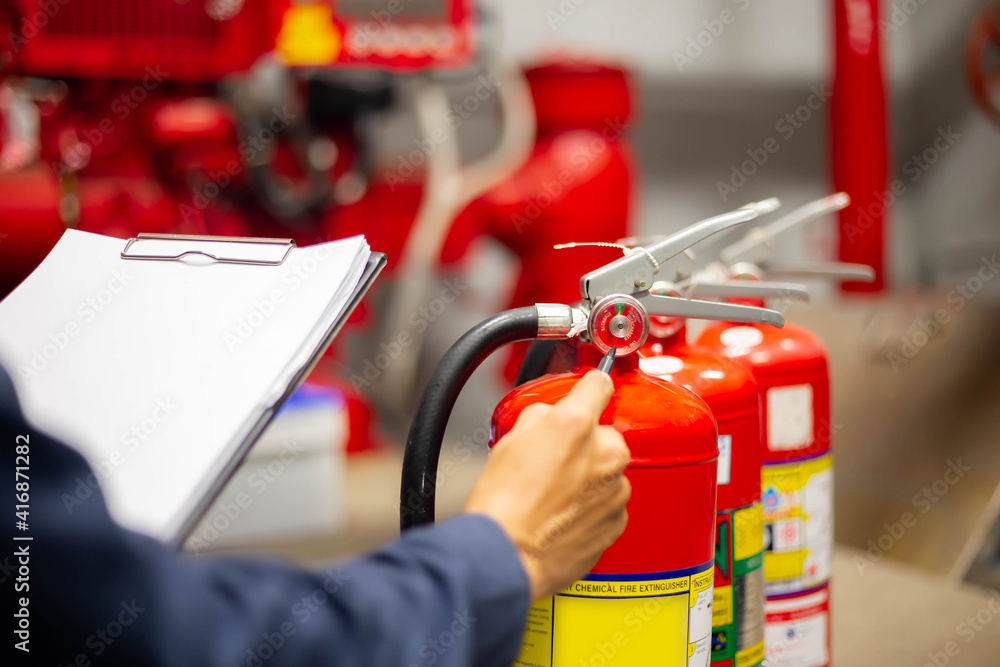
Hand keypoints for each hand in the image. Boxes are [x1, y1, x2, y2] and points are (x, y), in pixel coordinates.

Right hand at [464, 371, 630, 600]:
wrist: (507, 557)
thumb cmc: (503, 505)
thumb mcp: (509, 440)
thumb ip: (540, 417)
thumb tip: (549, 417)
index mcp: (578, 425)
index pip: (599, 384)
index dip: (589, 386)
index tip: (590, 389)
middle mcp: (605, 454)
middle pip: (602, 435)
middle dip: (581, 444)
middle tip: (549, 462)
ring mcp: (615, 490)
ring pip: (605, 471)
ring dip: (587, 477)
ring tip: (551, 495)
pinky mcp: (616, 522)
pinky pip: (607, 503)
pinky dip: (590, 506)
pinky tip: (561, 514)